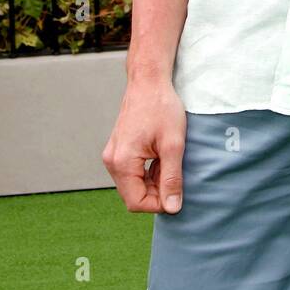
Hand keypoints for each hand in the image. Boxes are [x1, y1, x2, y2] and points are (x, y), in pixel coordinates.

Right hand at [102, 80, 186, 213]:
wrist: (149, 81)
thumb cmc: (161, 107)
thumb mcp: (173, 145)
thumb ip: (171, 179)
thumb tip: (172, 208)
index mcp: (122, 162)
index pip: (136, 203)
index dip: (159, 204)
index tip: (177, 192)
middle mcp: (112, 161)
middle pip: (133, 195)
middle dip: (157, 191)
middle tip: (176, 172)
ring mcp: (113, 155)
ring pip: (134, 184)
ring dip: (154, 181)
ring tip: (169, 160)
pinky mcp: (118, 149)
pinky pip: (132, 172)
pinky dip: (148, 171)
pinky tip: (161, 156)